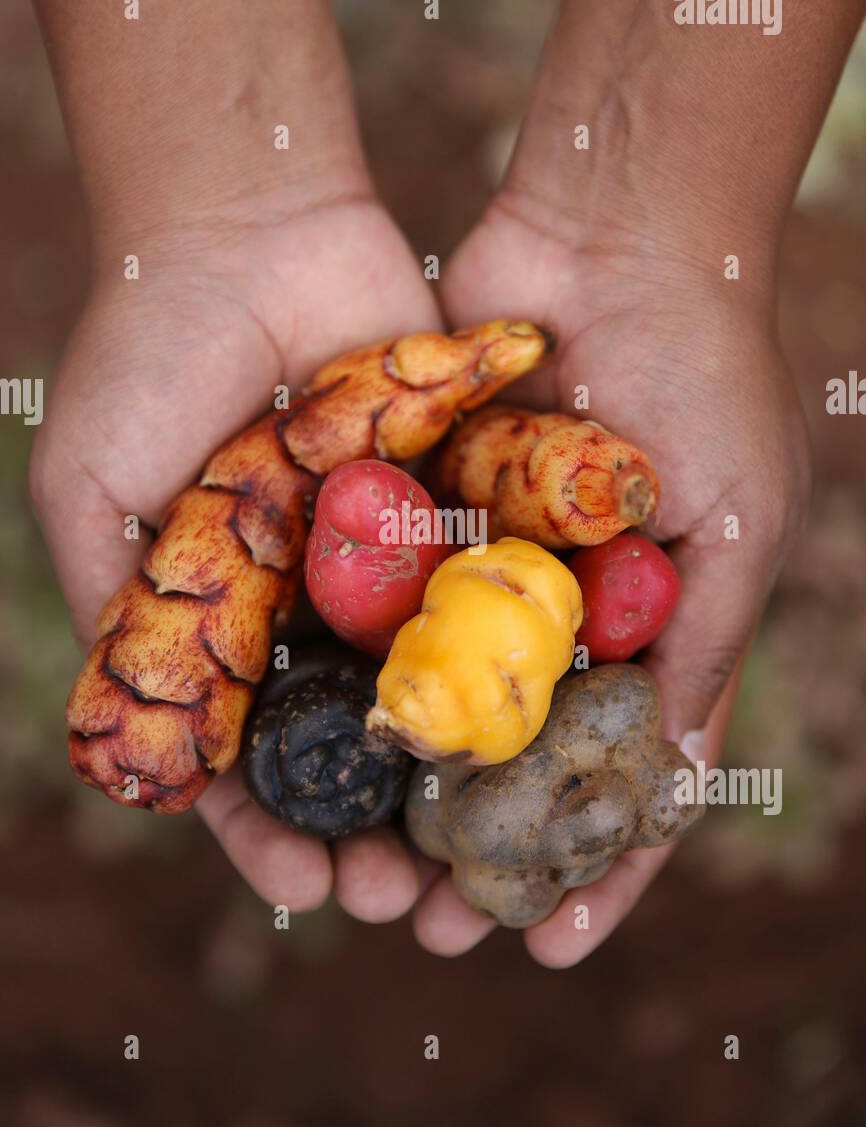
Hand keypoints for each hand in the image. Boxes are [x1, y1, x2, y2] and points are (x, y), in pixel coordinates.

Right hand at [31, 187, 446, 924]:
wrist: (249, 226)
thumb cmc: (144, 355)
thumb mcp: (93, 496)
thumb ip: (116, 618)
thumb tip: (140, 758)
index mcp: (226, 620)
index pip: (250, 755)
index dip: (269, 829)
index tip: (298, 885)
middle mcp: (312, 605)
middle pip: (352, 747)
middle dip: (375, 830)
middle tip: (406, 901)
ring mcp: (390, 563)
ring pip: (431, 698)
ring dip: (449, 782)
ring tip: (472, 854)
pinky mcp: (459, 510)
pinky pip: (491, 603)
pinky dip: (512, 671)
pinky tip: (533, 739)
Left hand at [407, 190, 809, 965]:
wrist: (613, 232)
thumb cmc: (705, 371)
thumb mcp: (738, 518)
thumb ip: (702, 643)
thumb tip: (670, 776)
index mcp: (648, 630)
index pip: (620, 781)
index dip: (594, 869)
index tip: (552, 945)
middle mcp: (561, 614)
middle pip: (509, 766)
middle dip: (472, 852)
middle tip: (426, 926)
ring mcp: (486, 572)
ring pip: (432, 709)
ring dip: (400, 795)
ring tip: (359, 872)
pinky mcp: (420, 522)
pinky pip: (382, 617)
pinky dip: (354, 684)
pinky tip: (316, 755)